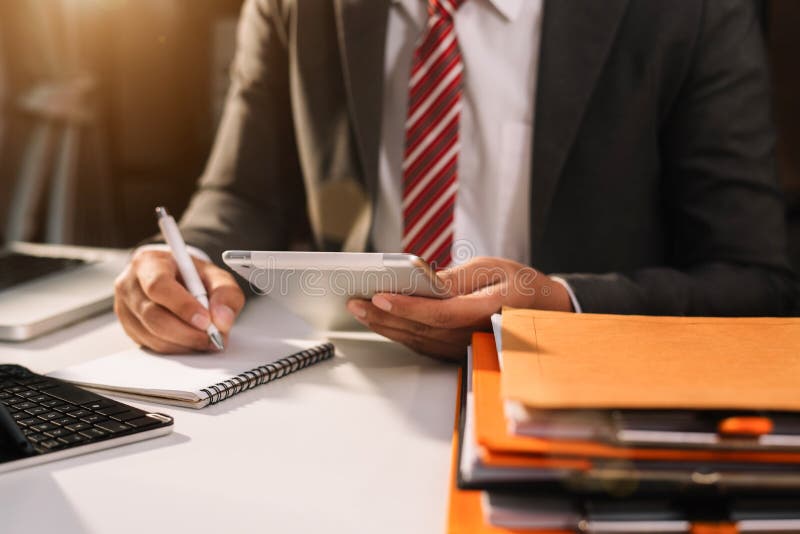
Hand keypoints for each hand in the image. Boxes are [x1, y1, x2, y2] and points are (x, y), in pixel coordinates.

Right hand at [114, 249, 244, 352]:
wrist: (176, 280)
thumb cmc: (193, 276)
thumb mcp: (216, 276)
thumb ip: (225, 293)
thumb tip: (222, 319)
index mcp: (149, 263)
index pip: (159, 286)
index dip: (183, 306)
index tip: (206, 321)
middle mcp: (130, 284)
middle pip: (153, 316)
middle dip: (187, 332)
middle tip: (212, 337)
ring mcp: (125, 308)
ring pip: (153, 335)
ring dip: (184, 343)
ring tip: (206, 339)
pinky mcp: (129, 328)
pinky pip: (152, 345)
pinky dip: (176, 348)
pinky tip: (191, 341)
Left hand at [346, 257, 572, 359]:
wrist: (543, 311)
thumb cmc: (519, 284)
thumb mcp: (493, 268)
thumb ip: (459, 278)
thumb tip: (425, 281)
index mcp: (488, 311)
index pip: (441, 313)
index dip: (408, 306)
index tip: (380, 296)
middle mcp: (475, 335)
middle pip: (422, 329)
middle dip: (385, 316)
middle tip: (355, 302)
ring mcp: (466, 347)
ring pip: (418, 340)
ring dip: (387, 326)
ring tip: (360, 309)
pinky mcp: (458, 351)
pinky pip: (424, 345)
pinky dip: (400, 333)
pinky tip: (381, 321)